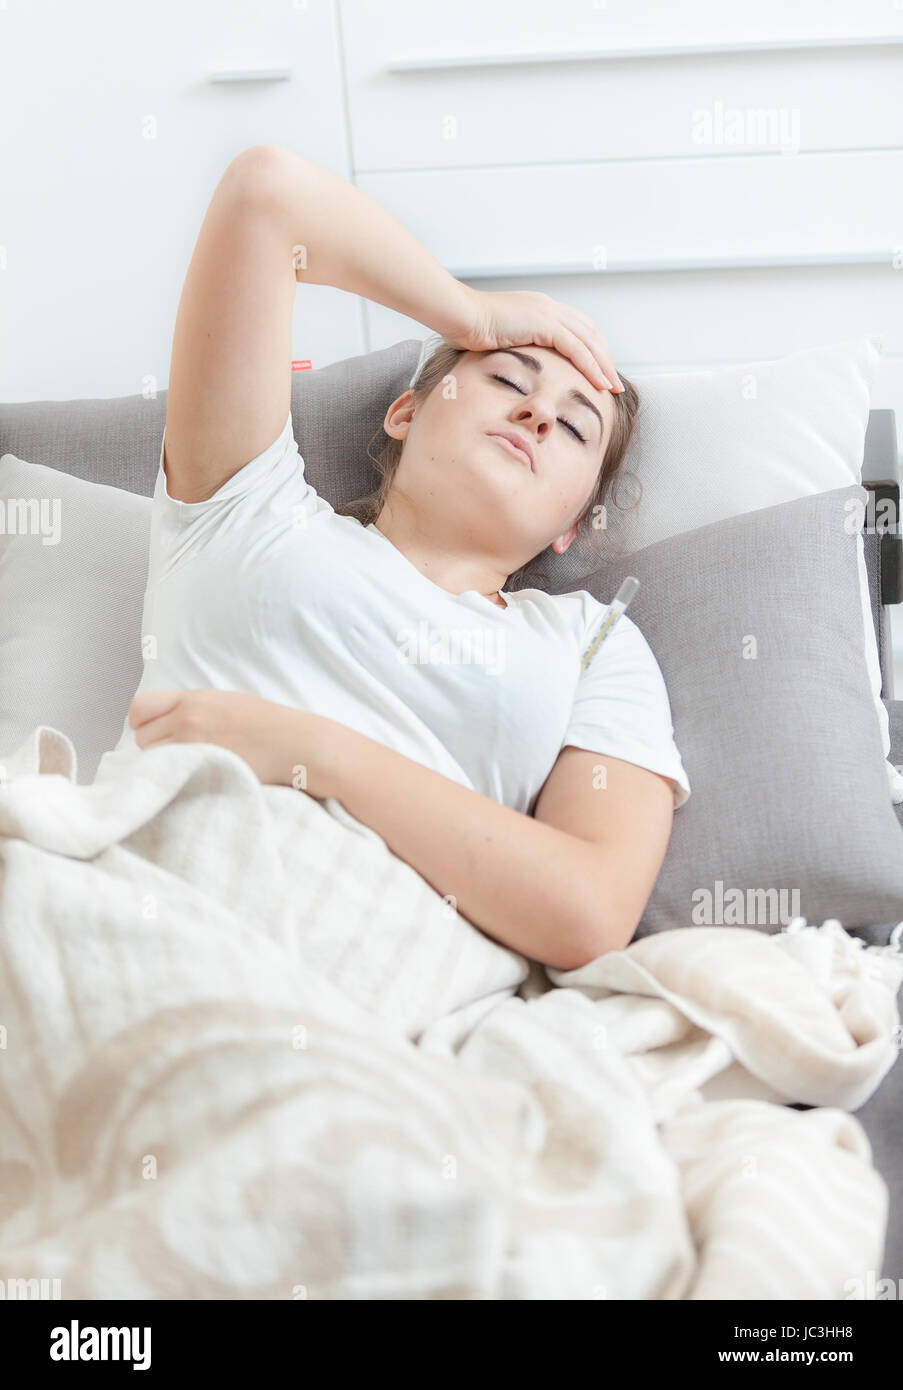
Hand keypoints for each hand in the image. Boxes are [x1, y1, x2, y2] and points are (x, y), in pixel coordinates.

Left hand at [128, 688, 333, 793]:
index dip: (142, 723)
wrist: (295, 744)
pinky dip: (177, 780)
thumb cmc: (269, 725)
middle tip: (180, 756)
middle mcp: (187, 718)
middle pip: (141, 738)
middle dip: (154, 748)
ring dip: (165, 767)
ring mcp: (192, 745)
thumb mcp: (228, 703)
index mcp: (193, 699)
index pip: (139, 708)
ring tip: (191, 769)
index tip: (156, 733)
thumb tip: (169, 722)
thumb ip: (195, 709)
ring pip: (152, 761)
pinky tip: (194, 780)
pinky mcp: (201, 768)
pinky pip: (170, 777)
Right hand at [447, 287, 622, 393]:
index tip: (599, 372)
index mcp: (539, 309)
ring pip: (589, 341)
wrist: (458, 316)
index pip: (577, 329)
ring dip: (604, 365)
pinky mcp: (544, 323)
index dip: (592, 351)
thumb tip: (514, 368)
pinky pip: (576, 348)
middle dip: (604, 358)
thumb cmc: (467, 330)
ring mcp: (547, 313)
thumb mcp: (498, 340)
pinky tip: (599, 382)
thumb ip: (513, 348)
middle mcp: (548, 307)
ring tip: (613, 387)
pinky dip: (591, 366)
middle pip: (590, 333)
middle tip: (614, 382)